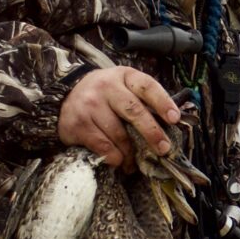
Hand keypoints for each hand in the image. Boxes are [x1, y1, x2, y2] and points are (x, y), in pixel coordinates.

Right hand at [59, 67, 179, 169]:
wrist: (65, 97)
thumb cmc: (105, 96)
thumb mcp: (124, 87)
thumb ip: (144, 101)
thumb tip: (171, 125)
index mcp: (124, 76)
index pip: (147, 86)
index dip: (163, 102)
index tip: (174, 119)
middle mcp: (106, 87)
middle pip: (134, 111)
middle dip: (152, 132)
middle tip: (164, 149)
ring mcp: (90, 105)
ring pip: (119, 135)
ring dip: (131, 153)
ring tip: (135, 163)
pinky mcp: (78, 124)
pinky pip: (104, 147)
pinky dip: (115, 158)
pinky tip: (118, 161)